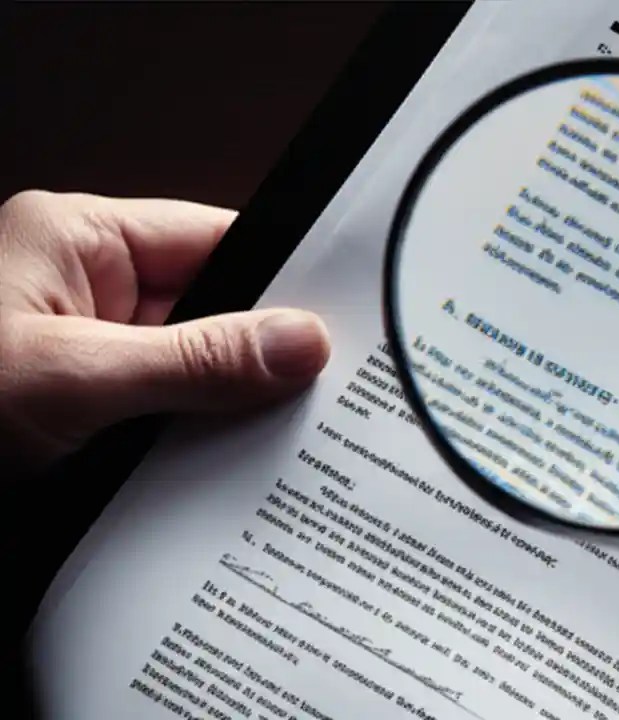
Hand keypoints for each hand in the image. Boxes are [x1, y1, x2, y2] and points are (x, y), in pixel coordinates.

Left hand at [0, 190, 330, 476]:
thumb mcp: (72, 377)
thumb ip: (194, 360)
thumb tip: (299, 341)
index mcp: (78, 240)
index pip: (218, 242)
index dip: (284, 279)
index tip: (340, 323)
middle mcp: (85, 288)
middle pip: (216, 312)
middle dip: (259, 359)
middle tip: (314, 397)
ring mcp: (86, 352)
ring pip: (198, 373)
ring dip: (227, 411)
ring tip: (268, 443)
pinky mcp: (84, 412)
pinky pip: (170, 418)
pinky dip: (197, 446)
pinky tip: (226, 470)